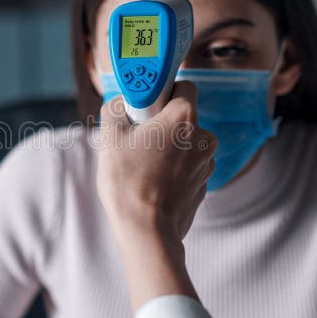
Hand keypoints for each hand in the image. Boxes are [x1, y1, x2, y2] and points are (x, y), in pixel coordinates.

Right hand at [96, 81, 216, 310]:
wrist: (146, 232)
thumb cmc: (127, 182)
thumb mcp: (110, 137)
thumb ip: (116, 109)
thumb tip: (123, 103)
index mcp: (185, 118)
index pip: (183, 86)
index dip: (163, 92)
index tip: (145, 107)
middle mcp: (204, 137)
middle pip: (184, 117)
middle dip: (162, 123)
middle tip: (138, 139)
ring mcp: (207, 163)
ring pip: (186, 143)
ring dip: (168, 148)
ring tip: (143, 165)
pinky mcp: (204, 185)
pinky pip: (188, 166)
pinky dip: (173, 169)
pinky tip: (152, 182)